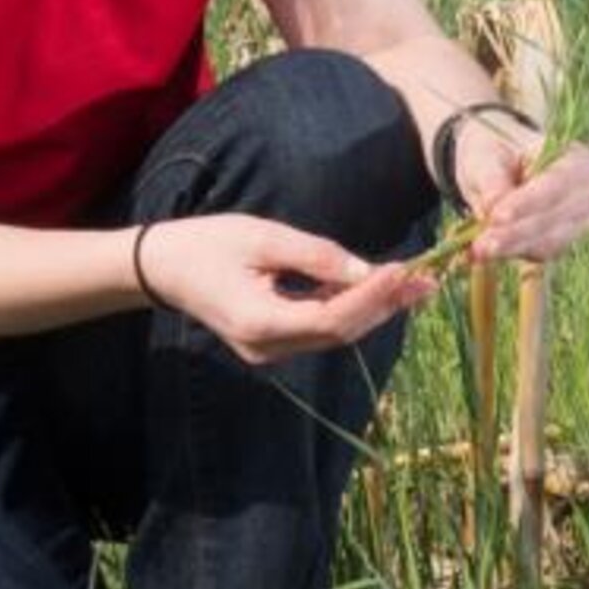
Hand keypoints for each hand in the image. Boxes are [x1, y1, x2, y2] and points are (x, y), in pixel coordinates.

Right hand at [137, 214, 431, 364]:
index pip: (332, 318)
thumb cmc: (206, 243)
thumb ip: (316, 256)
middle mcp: (267, 348)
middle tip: (427, 279)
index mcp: (261, 323)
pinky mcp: (271, 344)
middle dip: (385, 306)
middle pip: (340, 333)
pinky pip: (319, 330)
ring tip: (414, 283)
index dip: (372, 297)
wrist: (162, 267)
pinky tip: (376, 289)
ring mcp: (268, 351)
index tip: (404, 269)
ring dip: (373, 309)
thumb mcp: (261, 236)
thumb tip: (367, 270)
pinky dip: (349, 310)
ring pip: (334, 335)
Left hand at [458, 140, 588, 266]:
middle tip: (481, 242)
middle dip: (515, 232)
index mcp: (578, 159)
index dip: (528, 202)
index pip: (556, 183)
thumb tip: (493, 204)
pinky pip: (541, 253)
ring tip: (478, 250)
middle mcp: (587, 193)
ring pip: (548, 241)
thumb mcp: (487, 156)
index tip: (498, 216)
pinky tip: (486, 253)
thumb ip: (491, 178)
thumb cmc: (497, 153)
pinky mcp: (563, 242)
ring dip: (511, 248)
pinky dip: (513, 254)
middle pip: (554, 217)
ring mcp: (579, 222)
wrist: (498, 167)